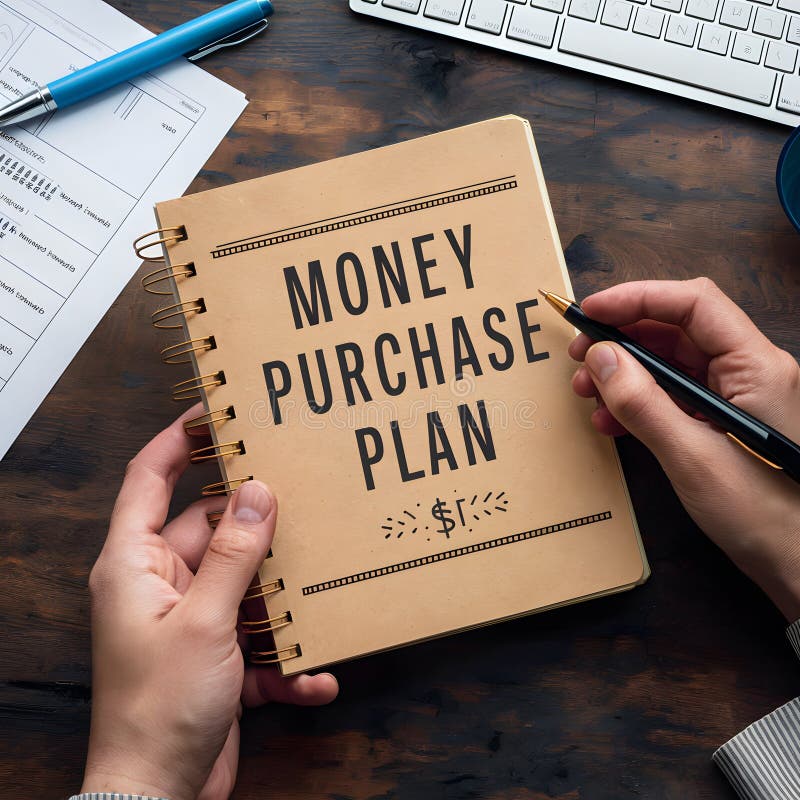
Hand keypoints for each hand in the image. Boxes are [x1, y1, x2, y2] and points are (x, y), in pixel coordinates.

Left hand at [81, 408, 337, 799]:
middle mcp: (161, 583)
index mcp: (136, 563)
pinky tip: (315, 673)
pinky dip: (286, 654)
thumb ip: (234, 554)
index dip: (177, 439)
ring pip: (243, 579)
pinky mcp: (216, 654)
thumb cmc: (159, 707)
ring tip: (321, 580)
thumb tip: (257, 491)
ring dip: (280, 589)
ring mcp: (191, 619)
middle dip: (255, 518)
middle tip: (299, 489)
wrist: (158, 795)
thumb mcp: (204, 622)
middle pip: (212, 527)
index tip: (215, 410)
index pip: (149, 478)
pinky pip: (258, 637)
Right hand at [569, 278, 799, 619]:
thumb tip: (601, 357)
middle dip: (623, 337)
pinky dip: (638, 401)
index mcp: (757, 367)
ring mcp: (737, 397)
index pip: (693, 305)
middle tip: (580, 354)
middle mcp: (750, 372)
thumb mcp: (692, 458)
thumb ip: (644, 404)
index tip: (590, 311)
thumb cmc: (765, 515)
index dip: (637, 298)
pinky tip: (612, 421)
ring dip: (625, 371)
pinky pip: (674, 395)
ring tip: (588, 391)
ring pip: (671, 362)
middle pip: (677, 329)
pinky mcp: (722, 421)